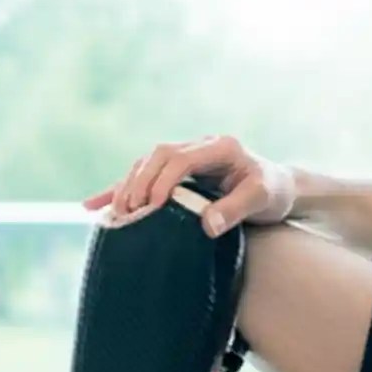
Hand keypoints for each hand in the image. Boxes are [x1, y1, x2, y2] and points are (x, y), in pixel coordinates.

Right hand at [82, 135, 295, 237]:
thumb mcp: (264, 199)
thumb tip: (207, 224)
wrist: (279, 189)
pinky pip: (142, 178)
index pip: (181, 157)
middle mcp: (199, 147)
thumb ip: (237, 208)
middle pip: (157, 156)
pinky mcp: (175, 173)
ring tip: (116, 215)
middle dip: (139, 183)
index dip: (163, 180)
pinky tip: (93, 206)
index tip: (152, 206)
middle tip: (129, 212)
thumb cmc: (273, 193)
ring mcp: (185, 158)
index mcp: (220, 147)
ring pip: (145, 164)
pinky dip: (118, 190)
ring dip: (127, 187)